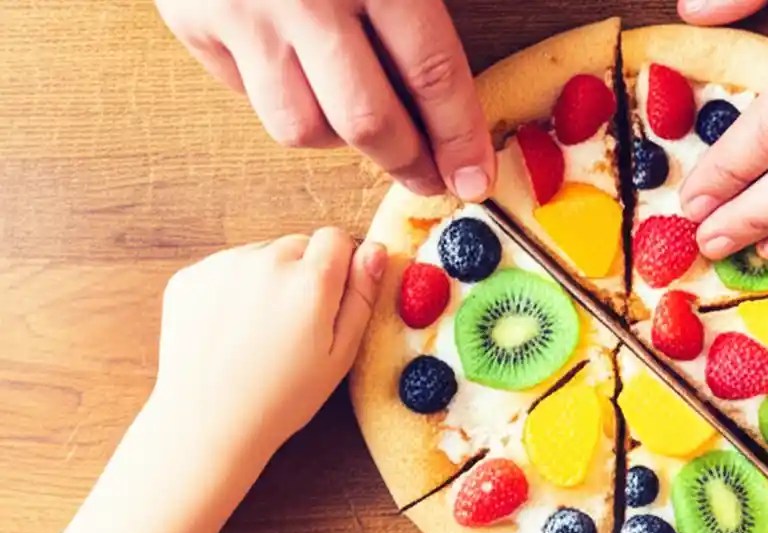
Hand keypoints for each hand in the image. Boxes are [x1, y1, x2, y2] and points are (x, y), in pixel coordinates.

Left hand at [152, 229, 385, 460]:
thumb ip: (362, 296)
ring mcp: (223, 266)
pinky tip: (230, 331)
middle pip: (297, 245)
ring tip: (258, 332)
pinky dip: (231, 290)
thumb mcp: (340, 355)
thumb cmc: (282, 397)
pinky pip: (224, 269)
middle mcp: (265, 261)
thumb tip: (375, 249)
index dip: (338, 267)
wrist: (207, 423)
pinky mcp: (191, 277)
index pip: (335, 238)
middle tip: (294, 324)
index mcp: (310, 280)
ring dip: (266, 280)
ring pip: (260, 256)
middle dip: (302, 274)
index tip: (329, 301)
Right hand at [156, 0, 493, 198]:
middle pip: (366, 120)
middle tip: (428, 175)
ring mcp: (242, 13)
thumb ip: (422, 11)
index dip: (458, 137)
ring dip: (340, 138)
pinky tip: (304, 75)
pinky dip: (288, 100)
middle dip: (406, 161)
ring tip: (363, 118)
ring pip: (301, 128)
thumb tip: (454, 111)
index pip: (431, 73)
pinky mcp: (192, 22)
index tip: (473, 179)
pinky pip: (250, 97)